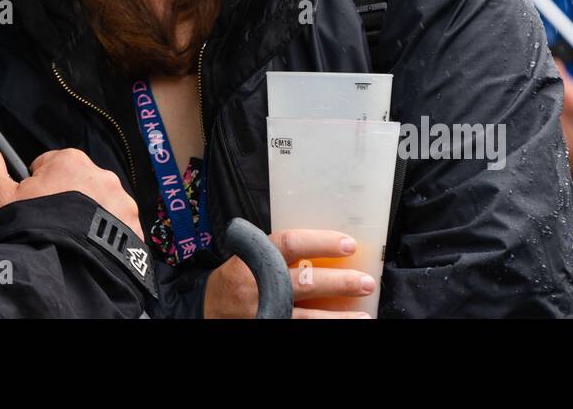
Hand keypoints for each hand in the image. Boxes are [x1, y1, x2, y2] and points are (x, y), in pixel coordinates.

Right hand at [0, 123, 141, 239]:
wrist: (62, 273)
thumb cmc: (28, 231)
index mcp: (70, 161)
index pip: (51, 166)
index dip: (38, 188)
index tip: (33, 207)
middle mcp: (102, 176)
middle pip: (78, 185)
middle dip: (66, 201)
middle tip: (49, 225)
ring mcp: (123, 203)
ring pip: (101, 205)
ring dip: (89, 218)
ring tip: (69, 240)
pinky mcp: (134, 229)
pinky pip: (119, 228)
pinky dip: (106, 237)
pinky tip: (88, 250)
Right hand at [204, 229, 374, 318]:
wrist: (206, 310)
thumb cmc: (234, 280)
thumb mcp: (249, 258)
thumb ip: (278, 253)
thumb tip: (326, 249)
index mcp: (254, 258)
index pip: (291, 243)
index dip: (322, 242)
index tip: (349, 244)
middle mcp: (259, 287)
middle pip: (306, 283)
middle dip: (340, 283)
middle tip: (366, 282)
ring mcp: (264, 313)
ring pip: (307, 318)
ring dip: (339, 318)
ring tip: (364, 316)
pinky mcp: (268, 328)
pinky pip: (299, 331)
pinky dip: (322, 330)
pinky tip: (341, 328)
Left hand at [556, 56, 572, 205]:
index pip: (566, 93)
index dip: (557, 74)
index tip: (555, 62)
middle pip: (554, 107)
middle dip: (555, 90)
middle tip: (558, 78)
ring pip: (552, 123)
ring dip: (555, 108)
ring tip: (567, 101)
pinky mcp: (568, 169)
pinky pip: (554, 139)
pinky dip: (558, 126)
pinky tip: (570, 121)